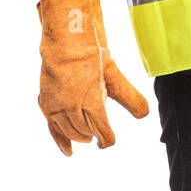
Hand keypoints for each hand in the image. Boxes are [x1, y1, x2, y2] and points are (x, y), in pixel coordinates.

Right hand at [38, 0, 148, 154]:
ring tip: (85, 137)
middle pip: (85, 132)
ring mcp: (57, 106)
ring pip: (69, 131)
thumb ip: (130, 97)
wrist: (65, 38)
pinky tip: (67, 152)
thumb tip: (144, 115)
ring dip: (78, 136)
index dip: (108, 140)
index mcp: (91, 102)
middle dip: (93, 134)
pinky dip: (60, 140)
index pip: (103, 132)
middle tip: (98, 135)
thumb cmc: (91, 54)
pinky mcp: (46, 103)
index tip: (108, 141)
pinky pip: (52, 127)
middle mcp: (72, 107)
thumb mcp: (115, 74)